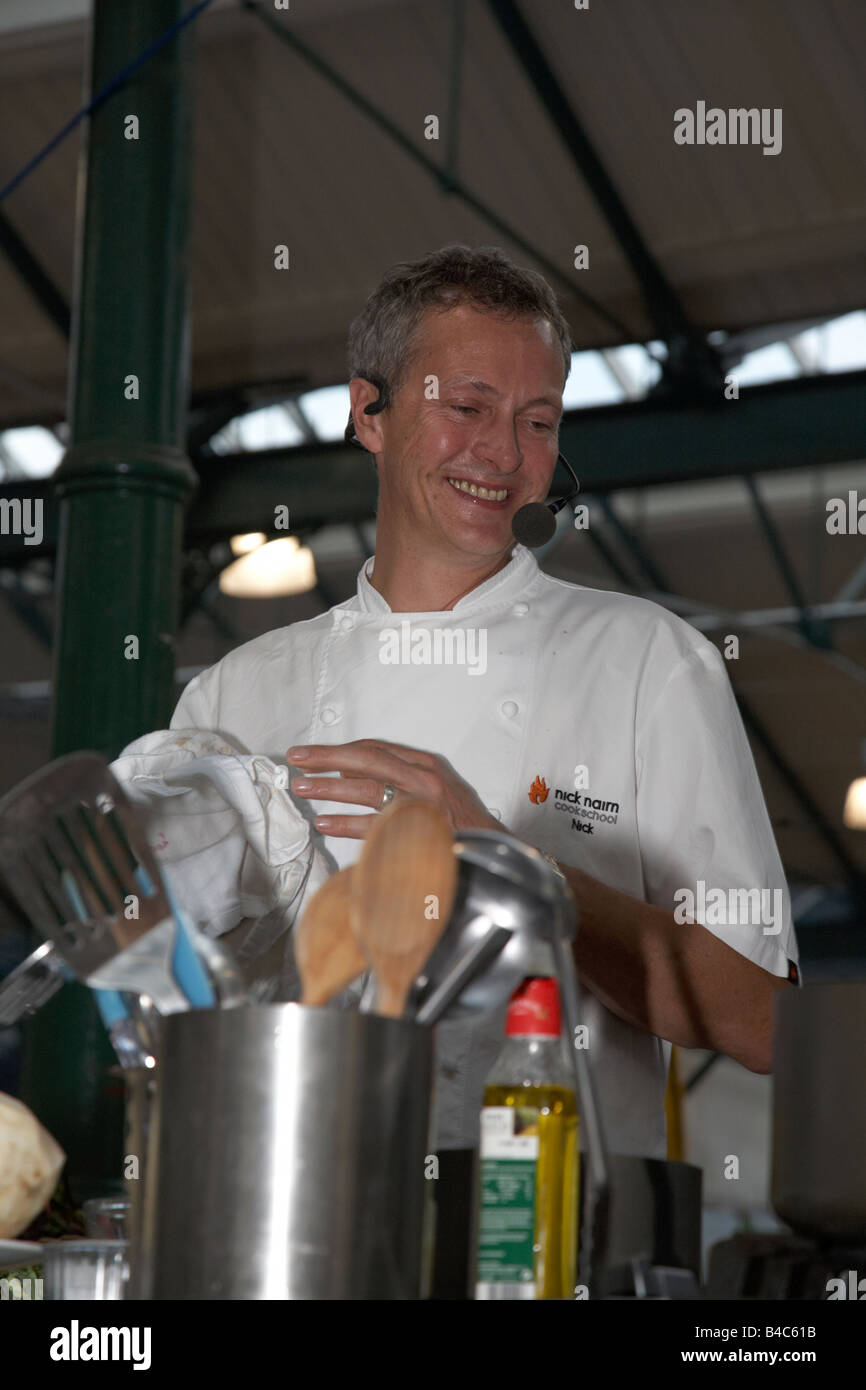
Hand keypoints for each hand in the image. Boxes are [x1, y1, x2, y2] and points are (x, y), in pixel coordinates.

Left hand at [287, 738, 504, 839]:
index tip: (311, 754)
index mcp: (424, 765)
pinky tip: (325, 824)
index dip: (340, 749)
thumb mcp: (430, 789)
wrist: (493, 851)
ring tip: (303, 789)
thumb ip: (393, 778)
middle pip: (367, 759)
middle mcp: (423, 777)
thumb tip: (347, 773)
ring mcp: (422, 802)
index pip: (375, 748)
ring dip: (330, 788)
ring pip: (367, 788)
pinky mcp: (419, 828)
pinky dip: (347, 823)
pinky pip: (375, 824)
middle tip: (297, 761)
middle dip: (328, 758)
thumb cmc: (458, 822)